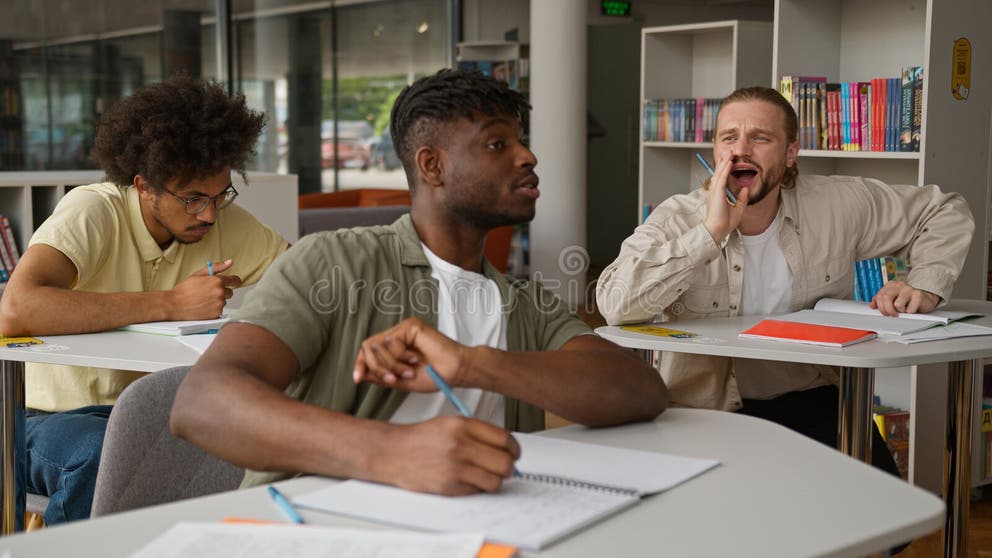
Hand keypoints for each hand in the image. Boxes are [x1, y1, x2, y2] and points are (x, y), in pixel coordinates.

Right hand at [167, 259, 242, 319]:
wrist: (175, 304)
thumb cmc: (185, 289)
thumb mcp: (199, 274)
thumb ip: (217, 267)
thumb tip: (229, 262)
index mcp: (217, 281)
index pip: (235, 281)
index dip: (234, 281)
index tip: (234, 282)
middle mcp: (220, 293)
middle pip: (230, 292)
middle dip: (222, 291)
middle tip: (209, 292)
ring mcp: (219, 304)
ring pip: (224, 301)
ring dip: (217, 300)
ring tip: (203, 299)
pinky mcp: (216, 314)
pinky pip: (220, 310)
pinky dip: (214, 309)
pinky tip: (203, 306)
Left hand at [353, 317, 467, 390]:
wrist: (454, 372)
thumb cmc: (435, 376)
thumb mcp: (401, 380)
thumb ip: (381, 376)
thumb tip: (361, 373)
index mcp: (395, 348)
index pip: (369, 352)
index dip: (360, 364)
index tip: (357, 379)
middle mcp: (397, 336)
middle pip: (369, 348)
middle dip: (378, 368)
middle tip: (393, 379)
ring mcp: (404, 329)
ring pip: (378, 346)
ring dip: (392, 364)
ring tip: (409, 371)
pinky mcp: (411, 325)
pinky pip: (392, 341)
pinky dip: (400, 356)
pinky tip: (415, 359)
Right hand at [376, 416, 519, 494]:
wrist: (393, 452)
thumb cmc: (421, 439)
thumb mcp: (450, 423)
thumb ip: (477, 433)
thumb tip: (506, 447)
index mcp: (462, 425)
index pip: (504, 438)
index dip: (515, 448)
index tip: (515, 453)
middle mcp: (460, 444)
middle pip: (504, 462)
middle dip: (509, 467)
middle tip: (505, 468)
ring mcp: (455, 466)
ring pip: (495, 480)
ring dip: (495, 480)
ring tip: (486, 476)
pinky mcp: (449, 485)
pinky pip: (477, 491)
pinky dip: (477, 488)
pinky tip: (468, 480)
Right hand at [702, 155, 748, 244]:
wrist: (718, 231)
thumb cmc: (725, 223)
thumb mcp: (738, 208)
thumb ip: (742, 198)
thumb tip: (746, 189)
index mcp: (718, 195)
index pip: (721, 178)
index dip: (725, 167)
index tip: (730, 159)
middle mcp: (715, 191)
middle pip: (719, 172)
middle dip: (723, 161)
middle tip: (728, 151)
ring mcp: (715, 191)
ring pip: (720, 172)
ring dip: (724, 162)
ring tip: (729, 152)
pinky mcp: (717, 193)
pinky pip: (722, 178)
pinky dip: (726, 169)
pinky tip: (730, 162)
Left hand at [870, 281, 939, 315]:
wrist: (926, 298)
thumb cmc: (908, 299)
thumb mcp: (893, 298)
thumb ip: (882, 300)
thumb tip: (872, 306)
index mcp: (891, 285)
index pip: (879, 296)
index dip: (879, 307)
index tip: (883, 313)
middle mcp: (899, 285)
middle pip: (885, 298)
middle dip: (887, 310)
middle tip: (891, 315)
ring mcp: (909, 289)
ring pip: (897, 304)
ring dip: (900, 311)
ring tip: (904, 310)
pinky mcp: (918, 295)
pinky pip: (909, 309)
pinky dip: (909, 312)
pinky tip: (912, 309)